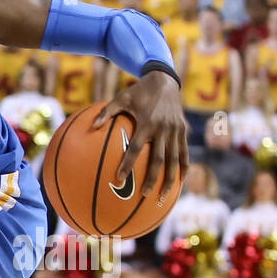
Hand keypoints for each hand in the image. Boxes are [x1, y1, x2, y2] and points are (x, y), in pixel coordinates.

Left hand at [91, 71, 188, 203]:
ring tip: (163, 196)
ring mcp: (175, 131)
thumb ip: (106, 112)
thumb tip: (92, 126)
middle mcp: (163, 128)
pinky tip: (181, 182)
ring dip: (170, 179)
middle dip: (152, 178)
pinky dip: (184, 167)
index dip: (127, 164)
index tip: (119, 179)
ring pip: (174, 159)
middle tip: (144, 195)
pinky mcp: (183, 131)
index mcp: (147, 122)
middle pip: (158, 159)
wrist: (164, 81)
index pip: (136, 148)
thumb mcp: (121, 98)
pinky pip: (184, 153)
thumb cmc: (138, 91)